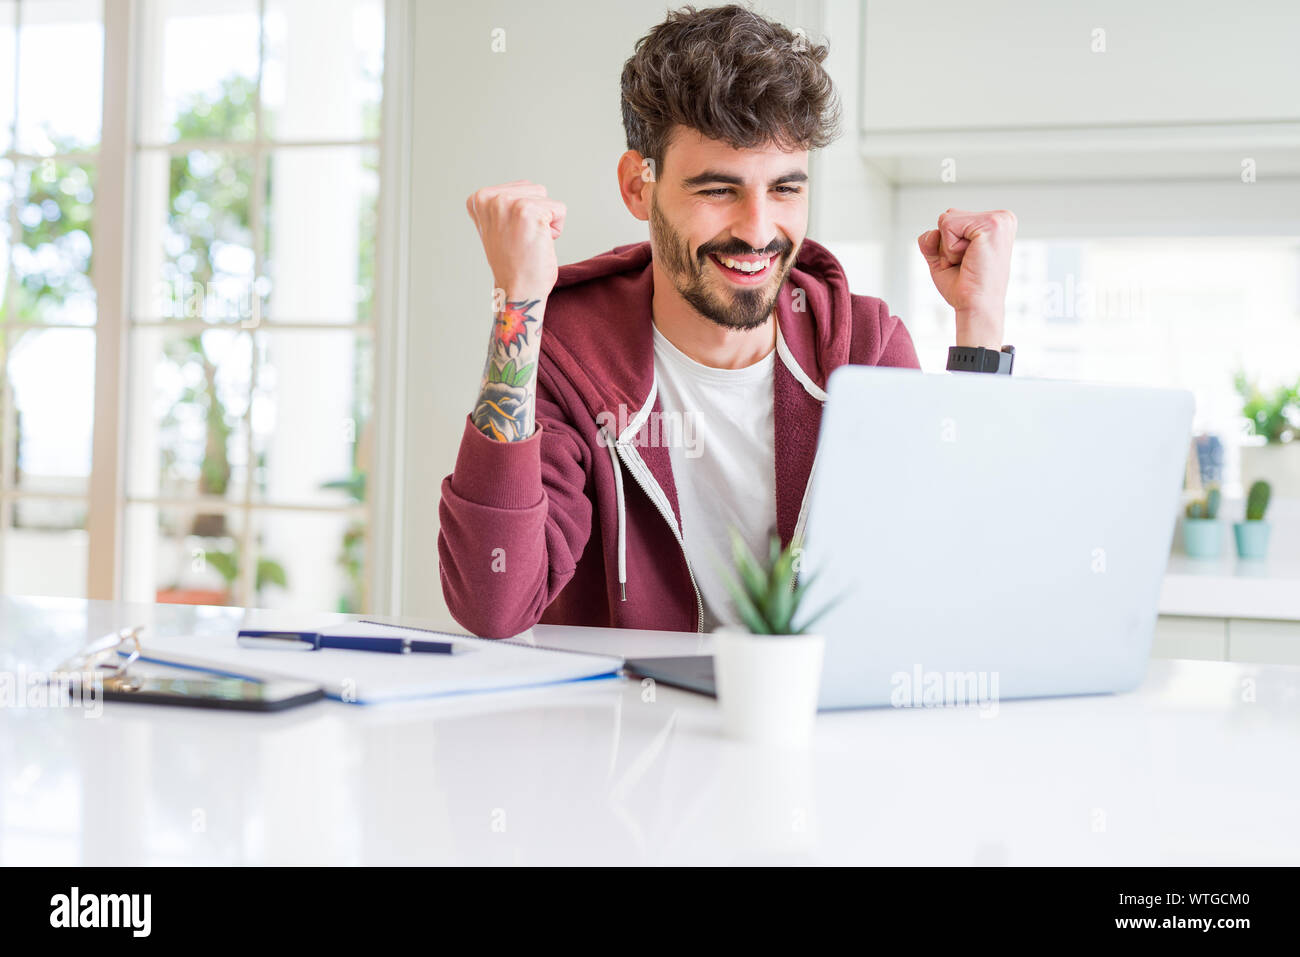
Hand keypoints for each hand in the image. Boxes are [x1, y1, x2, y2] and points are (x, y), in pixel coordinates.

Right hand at [466, 181, 566, 299]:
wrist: (517, 290)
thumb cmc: (513, 263)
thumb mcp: (499, 224)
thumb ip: (505, 205)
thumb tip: (527, 189)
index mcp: (479, 199)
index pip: (522, 188)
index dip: (525, 214)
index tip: (512, 236)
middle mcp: (489, 198)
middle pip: (536, 190)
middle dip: (538, 215)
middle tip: (522, 240)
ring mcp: (506, 203)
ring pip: (547, 198)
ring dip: (546, 221)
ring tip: (529, 241)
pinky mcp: (527, 211)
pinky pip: (559, 209)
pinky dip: (556, 229)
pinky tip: (538, 244)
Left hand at [917, 208, 1016, 348]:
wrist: (976, 306)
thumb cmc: (964, 286)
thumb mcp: (942, 258)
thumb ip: (932, 240)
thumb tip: (932, 232)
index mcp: (994, 223)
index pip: (952, 219)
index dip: (948, 245)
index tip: (966, 262)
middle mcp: (1001, 218)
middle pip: (948, 216)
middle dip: (947, 245)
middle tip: (966, 264)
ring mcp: (999, 219)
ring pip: (946, 219)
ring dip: (948, 247)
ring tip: (968, 262)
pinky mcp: (991, 224)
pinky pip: (947, 225)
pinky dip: (950, 248)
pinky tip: (969, 259)